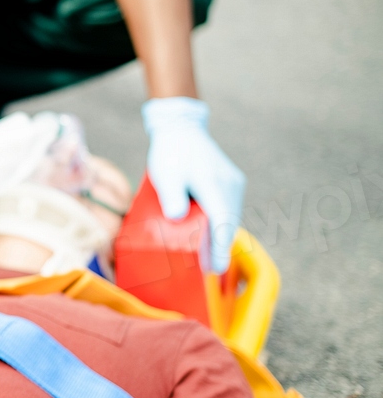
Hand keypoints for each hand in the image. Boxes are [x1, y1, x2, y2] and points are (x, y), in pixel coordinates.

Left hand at [142, 97, 245, 272]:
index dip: (219, 246)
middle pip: (228, 222)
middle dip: (220, 246)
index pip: (220, 221)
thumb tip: (177, 218)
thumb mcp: (165, 174)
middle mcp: (229, 184)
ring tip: (209, 257)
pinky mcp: (231, 182)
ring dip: (221, 234)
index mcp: (213, 183)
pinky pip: (227, 207)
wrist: (182, 128)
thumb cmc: (170, 153)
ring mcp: (233, 182)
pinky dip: (221, 222)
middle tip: (210, 269)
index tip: (215, 267)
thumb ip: (170, 195)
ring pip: (229, 215)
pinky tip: (211, 234)